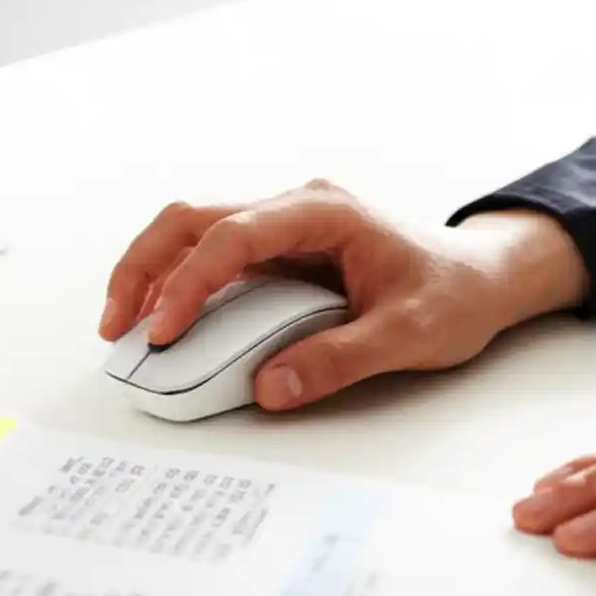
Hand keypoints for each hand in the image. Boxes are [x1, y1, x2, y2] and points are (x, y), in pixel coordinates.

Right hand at [98, 179, 588, 409]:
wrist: (481, 278)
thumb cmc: (453, 295)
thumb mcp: (408, 334)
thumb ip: (338, 360)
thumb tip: (269, 387)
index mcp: (323, 211)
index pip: (233, 235)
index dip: (189, 282)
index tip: (165, 333)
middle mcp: (293, 208)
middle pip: (191, 218)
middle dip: (143, 268)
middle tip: (115, 327)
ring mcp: (282, 227)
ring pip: (190, 231)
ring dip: (149, 273)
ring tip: (123, 328)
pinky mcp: (276, 251)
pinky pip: (209, 256)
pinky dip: (174, 284)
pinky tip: (160, 321)